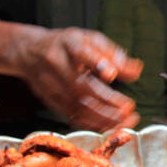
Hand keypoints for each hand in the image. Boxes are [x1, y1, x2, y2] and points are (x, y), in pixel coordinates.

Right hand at [19, 28, 142, 131]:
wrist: (30, 52)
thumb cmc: (66, 45)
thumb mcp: (90, 40)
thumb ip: (114, 55)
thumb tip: (136, 71)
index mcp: (68, 44)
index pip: (81, 53)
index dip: (97, 63)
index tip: (111, 74)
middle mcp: (56, 64)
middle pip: (80, 86)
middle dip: (107, 101)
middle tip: (128, 108)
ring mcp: (50, 84)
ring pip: (76, 105)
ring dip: (103, 117)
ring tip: (124, 120)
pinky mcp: (50, 100)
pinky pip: (71, 116)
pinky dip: (92, 124)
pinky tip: (109, 126)